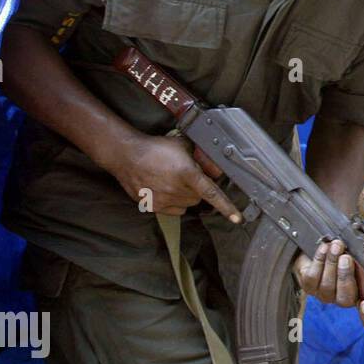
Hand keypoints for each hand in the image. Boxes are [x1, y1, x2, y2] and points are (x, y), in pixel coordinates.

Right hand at [107, 134, 240, 222]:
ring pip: (187, 204)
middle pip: (199, 198)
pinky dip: (174, 202)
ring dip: (185, 196)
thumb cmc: (156, 148)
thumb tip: (217, 171)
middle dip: (197, 189)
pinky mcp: (153, 206)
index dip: (227, 207)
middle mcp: (176, 189)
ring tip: (172, 181)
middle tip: (186, 177)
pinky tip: (165, 188)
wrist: (126, 155)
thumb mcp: (183, 146)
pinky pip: (174, 210)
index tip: (237, 218)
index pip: (212, 193)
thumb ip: (202, 158)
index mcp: (187, 173)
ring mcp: (164, 199)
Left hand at [294, 238, 363, 327]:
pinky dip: (318, 260)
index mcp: (362, 296)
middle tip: (346, 258)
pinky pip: (312, 278)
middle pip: (345, 299)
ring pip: (327, 286)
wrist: (322, 247)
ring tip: (336, 246)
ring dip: (331, 264)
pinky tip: (324, 248)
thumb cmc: (349, 253)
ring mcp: (325, 294)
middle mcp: (343, 299)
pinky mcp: (309, 286)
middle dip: (345, 277)